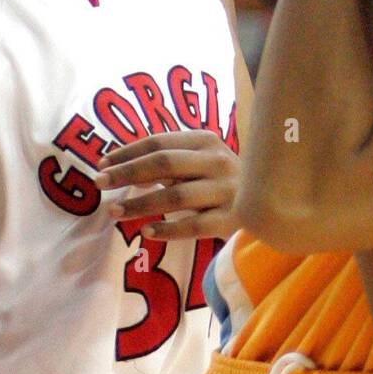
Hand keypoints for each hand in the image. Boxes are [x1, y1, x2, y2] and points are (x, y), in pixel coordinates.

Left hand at [95, 129, 240, 239]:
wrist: (272, 202)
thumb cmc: (223, 181)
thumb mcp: (200, 162)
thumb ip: (167, 163)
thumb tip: (122, 171)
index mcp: (207, 141)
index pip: (159, 142)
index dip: (127, 152)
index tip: (101, 164)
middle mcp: (218, 161)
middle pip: (165, 164)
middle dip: (127, 173)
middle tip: (99, 183)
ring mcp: (228, 190)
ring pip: (176, 196)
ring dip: (140, 204)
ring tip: (114, 212)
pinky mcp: (233, 219)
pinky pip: (195, 225)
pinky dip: (168, 229)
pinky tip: (146, 232)